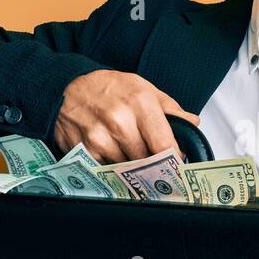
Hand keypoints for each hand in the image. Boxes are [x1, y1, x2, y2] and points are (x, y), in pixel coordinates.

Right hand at [52, 69, 200, 163]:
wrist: (66, 88)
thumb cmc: (108, 88)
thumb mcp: (143, 88)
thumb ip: (170, 108)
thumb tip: (192, 123)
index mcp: (140, 102)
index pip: (165, 145)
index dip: (173, 160)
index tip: (176, 166)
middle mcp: (120, 120)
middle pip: (148, 161)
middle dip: (152, 164)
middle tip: (152, 161)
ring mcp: (100, 137)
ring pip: (128, 168)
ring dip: (131, 166)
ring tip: (127, 151)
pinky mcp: (84, 151)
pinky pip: (107, 170)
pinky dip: (112, 167)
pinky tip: (110, 153)